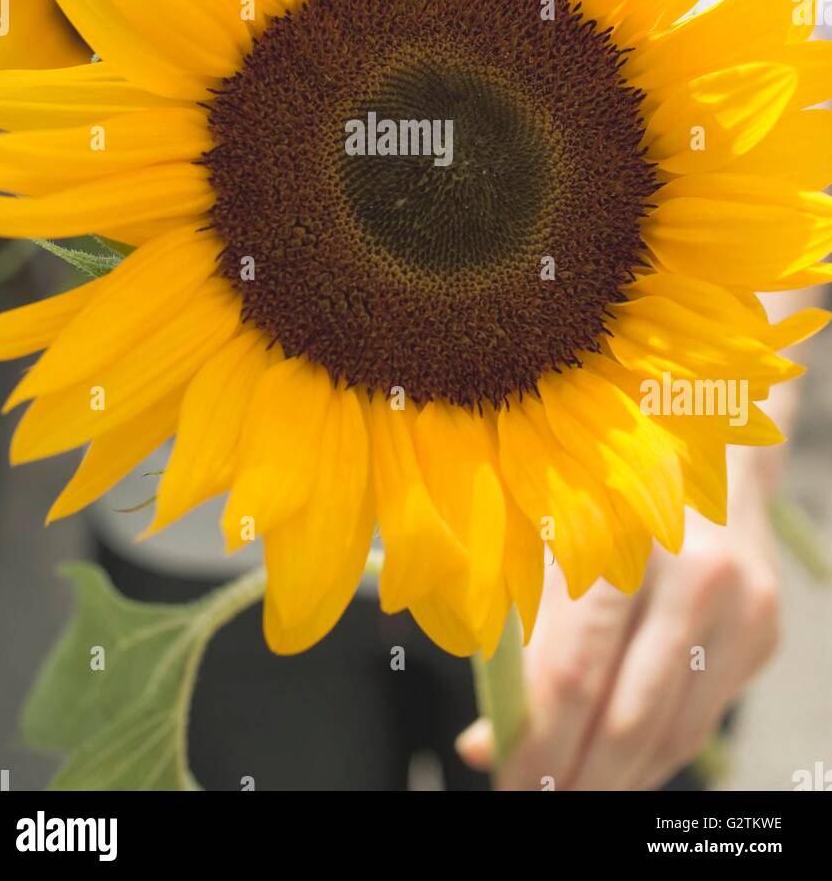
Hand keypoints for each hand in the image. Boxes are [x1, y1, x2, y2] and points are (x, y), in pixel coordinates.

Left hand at [457, 483, 780, 790]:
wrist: (698, 445)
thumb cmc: (595, 487)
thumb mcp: (539, 538)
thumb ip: (512, 641)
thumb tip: (485, 744)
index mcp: (622, 536)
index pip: (575, 674)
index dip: (536, 744)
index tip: (502, 780)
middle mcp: (695, 573)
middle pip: (630, 717)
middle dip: (576, 778)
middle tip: (531, 803)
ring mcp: (742, 604)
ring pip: (673, 732)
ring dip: (617, 777)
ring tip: (568, 791)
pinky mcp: (763, 628)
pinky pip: (702, 716)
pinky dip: (654, 749)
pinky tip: (615, 759)